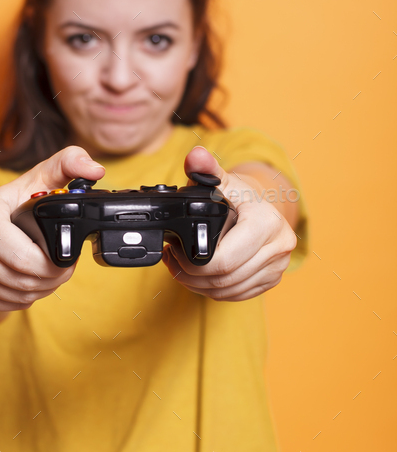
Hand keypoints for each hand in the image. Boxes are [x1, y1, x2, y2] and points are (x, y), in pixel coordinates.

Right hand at [0, 146, 104, 313]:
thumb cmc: (11, 203)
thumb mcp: (37, 178)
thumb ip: (68, 164)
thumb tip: (95, 169)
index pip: (23, 257)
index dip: (54, 263)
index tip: (67, 256)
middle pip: (22, 279)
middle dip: (52, 278)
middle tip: (64, 269)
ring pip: (16, 294)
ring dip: (42, 289)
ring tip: (50, 273)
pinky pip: (6, 303)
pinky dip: (25, 297)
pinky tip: (31, 281)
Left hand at [162, 146, 296, 300]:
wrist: (265, 207)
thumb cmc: (240, 195)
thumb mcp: (223, 180)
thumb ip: (205, 169)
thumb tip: (195, 157)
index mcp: (266, 222)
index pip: (223, 260)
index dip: (191, 263)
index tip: (173, 251)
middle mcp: (279, 246)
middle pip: (224, 279)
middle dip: (191, 275)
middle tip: (172, 261)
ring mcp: (278, 266)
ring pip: (229, 290)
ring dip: (199, 285)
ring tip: (181, 268)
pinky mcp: (272, 279)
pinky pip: (237, 294)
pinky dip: (214, 290)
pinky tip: (199, 277)